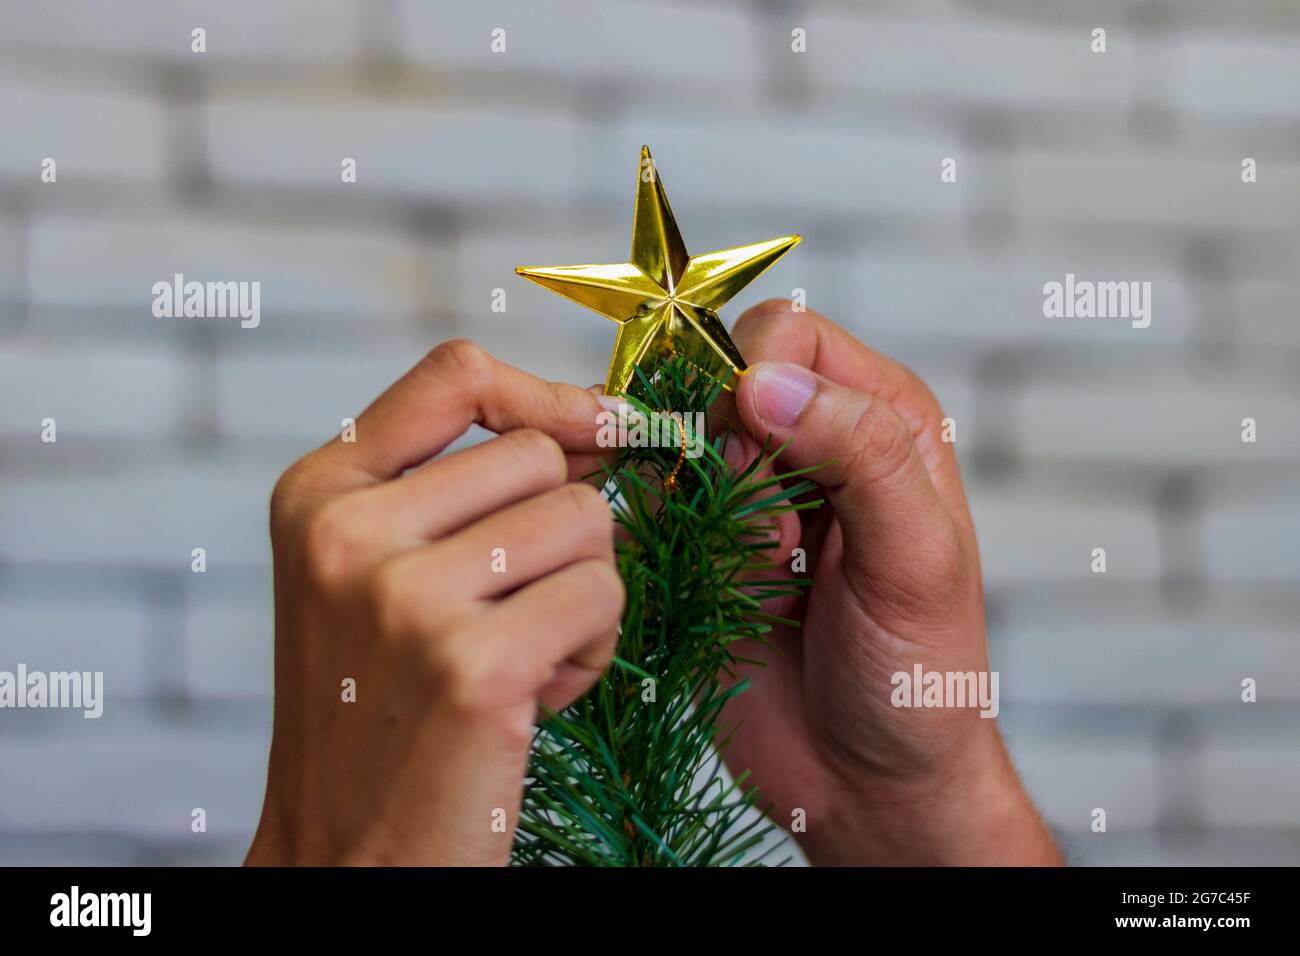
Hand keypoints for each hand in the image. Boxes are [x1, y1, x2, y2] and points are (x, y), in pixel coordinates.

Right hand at [245, 341, 621, 865]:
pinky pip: (601, 595)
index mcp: (316, 493)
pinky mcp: (472, 664)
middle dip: (563, 534)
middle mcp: (347, 531)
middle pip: (543, 458)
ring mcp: (404, 596)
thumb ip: (455, 487)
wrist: (348, 855)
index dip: (550, 396)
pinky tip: (534, 699)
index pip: (457, 375)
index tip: (603, 431)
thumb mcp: (375, 574)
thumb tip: (596, 419)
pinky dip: (592, 649)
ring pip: (587, 523)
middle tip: (514, 611)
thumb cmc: (383, 708)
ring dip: (581, 595)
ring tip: (519, 656)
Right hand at [721, 301, 1060, 864]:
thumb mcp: (916, 560)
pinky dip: (665, 544)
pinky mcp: (697, 549)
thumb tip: (764, 380)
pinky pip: (647, 509)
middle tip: (774, 544)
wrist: (866, 784)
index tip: (764, 465)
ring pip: (673, 445)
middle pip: (715, 384)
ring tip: (761, 580)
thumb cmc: (918, 678)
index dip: (757, 383)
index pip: (786, 335)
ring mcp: (747, 497)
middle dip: (726, 457)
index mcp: (879, 418)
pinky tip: (719, 595)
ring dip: (698, 513)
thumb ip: (861, 454)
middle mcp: (810, 443)